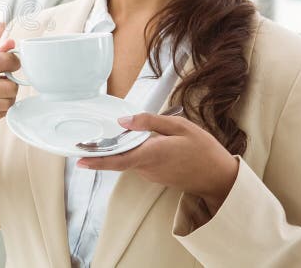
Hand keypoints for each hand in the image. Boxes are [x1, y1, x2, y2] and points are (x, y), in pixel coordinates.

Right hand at [0, 39, 19, 149]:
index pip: (7, 62)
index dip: (14, 61)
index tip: (11, 63)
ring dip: (8, 95)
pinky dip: (2, 105)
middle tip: (3, 79)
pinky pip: (4, 112)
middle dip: (11, 81)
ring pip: (10, 101)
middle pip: (12, 86)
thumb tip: (12, 43)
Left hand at [77, 112, 239, 213]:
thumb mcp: (180, 127)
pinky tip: (138, 141)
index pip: (118, 159)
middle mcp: (147, 168)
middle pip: (118, 158)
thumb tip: (124, 121)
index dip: (97, 161)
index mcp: (151, 154)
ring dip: (121, 149)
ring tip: (115, 136)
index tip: (80, 160)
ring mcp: (151, 174)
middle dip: (102, 151)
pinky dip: (133, 152)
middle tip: (83, 144)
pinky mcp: (155, 176)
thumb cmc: (203, 150)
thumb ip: (150, 122)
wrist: (220, 178)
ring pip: (128, 159)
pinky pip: (138, 162)